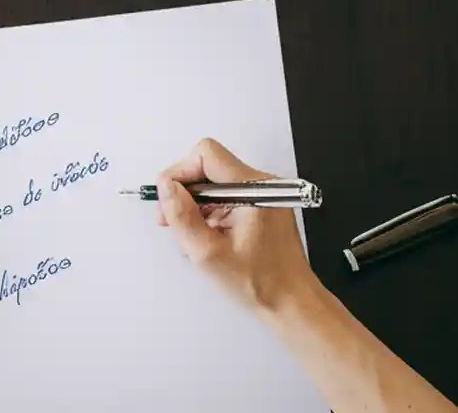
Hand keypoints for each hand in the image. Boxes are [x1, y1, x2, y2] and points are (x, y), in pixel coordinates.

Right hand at [156, 138, 315, 313]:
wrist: (291, 303)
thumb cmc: (260, 284)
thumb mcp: (209, 254)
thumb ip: (183, 217)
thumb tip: (165, 188)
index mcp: (254, 189)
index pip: (206, 155)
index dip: (180, 172)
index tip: (167, 198)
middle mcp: (262, 185)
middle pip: (209, 168)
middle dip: (185, 194)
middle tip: (169, 221)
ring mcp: (264, 196)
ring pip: (215, 186)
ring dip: (196, 208)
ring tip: (191, 240)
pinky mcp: (262, 207)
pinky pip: (226, 199)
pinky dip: (210, 215)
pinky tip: (207, 241)